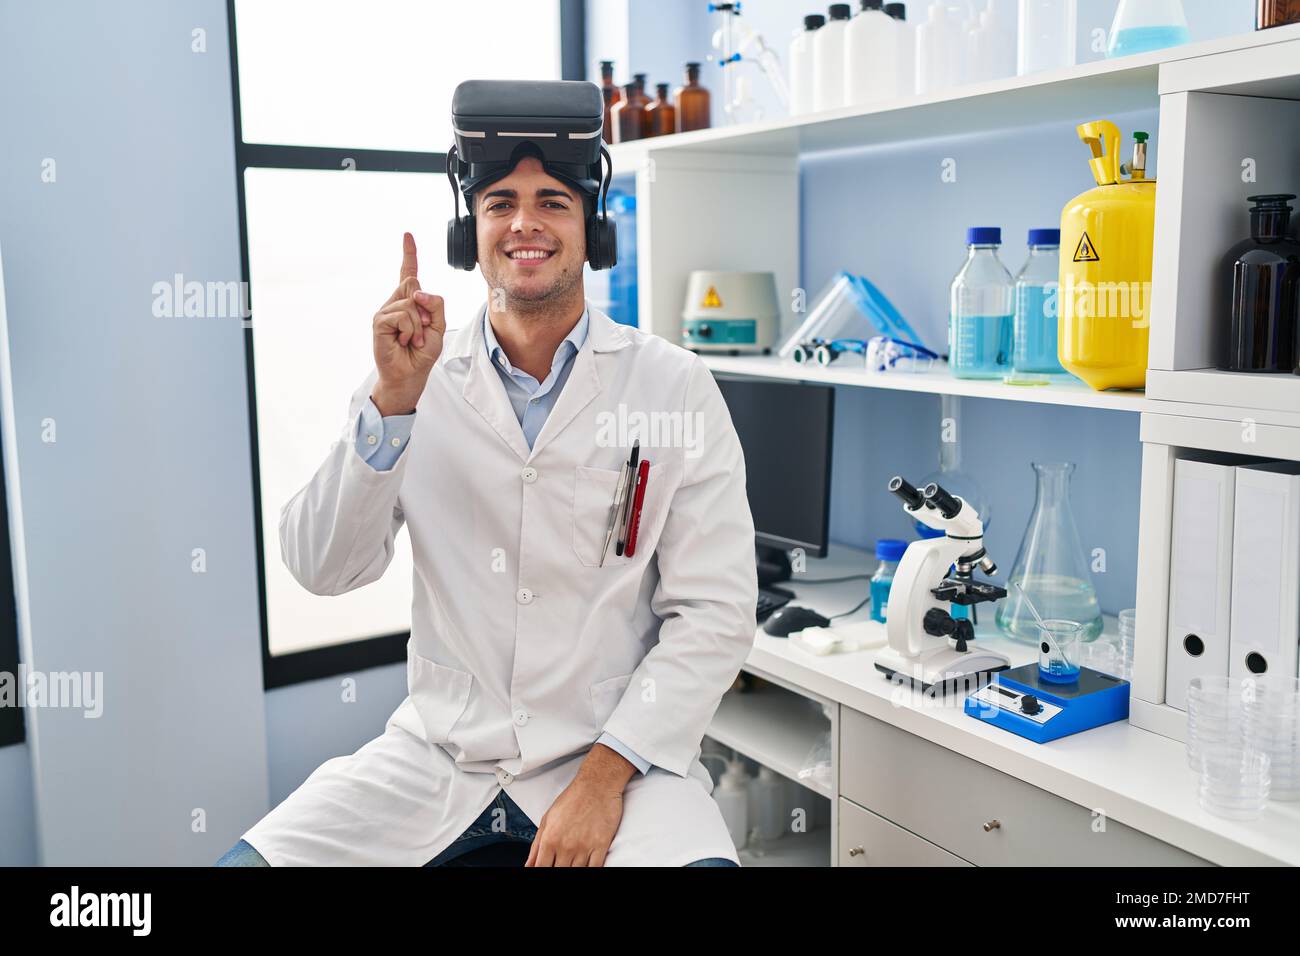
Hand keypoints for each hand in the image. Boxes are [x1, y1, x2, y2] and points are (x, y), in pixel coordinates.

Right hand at [371, 232, 444, 415]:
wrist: (409, 375)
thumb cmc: (421, 353)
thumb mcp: (438, 328)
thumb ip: (436, 306)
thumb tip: (418, 292)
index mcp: (410, 302)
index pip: (408, 274)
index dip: (409, 254)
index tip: (407, 235)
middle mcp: (395, 303)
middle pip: (414, 284)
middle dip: (426, 309)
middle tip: (422, 330)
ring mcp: (386, 311)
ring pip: (411, 302)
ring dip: (418, 326)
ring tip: (412, 340)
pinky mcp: (379, 321)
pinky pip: (402, 315)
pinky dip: (410, 330)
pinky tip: (404, 342)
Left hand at [525, 745, 633, 866]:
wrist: (597, 784)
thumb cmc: (573, 798)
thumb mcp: (547, 818)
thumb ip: (536, 845)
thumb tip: (529, 864)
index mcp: (550, 839)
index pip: (541, 868)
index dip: (541, 873)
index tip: (545, 871)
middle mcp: (566, 846)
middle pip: (559, 872)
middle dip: (558, 871)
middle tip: (561, 863)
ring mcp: (584, 847)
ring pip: (576, 872)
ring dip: (573, 869)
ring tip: (571, 863)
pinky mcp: (601, 846)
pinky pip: (595, 869)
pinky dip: (590, 870)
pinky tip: (586, 866)